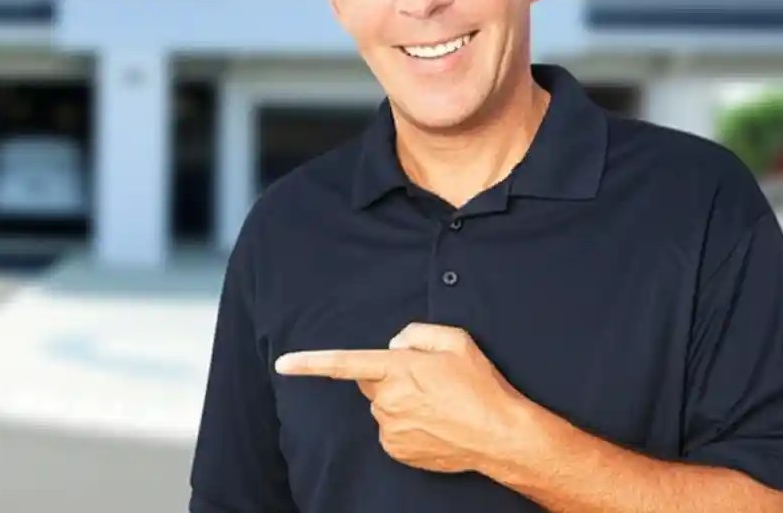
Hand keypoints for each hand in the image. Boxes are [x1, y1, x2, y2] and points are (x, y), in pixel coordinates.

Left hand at [274, 323, 529, 473]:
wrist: (500, 435)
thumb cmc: (480, 386)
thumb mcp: (455, 341)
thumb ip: (417, 333)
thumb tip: (394, 344)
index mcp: (397, 368)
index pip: (344, 363)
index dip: (310, 363)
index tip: (282, 363)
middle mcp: (387, 399)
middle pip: (370, 382)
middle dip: (388, 378)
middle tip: (426, 381)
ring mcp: (390, 428)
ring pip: (382, 407)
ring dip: (399, 402)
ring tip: (437, 405)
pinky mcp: (396, 449)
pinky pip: (391, 430)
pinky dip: (406, 425)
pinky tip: (433, 424)